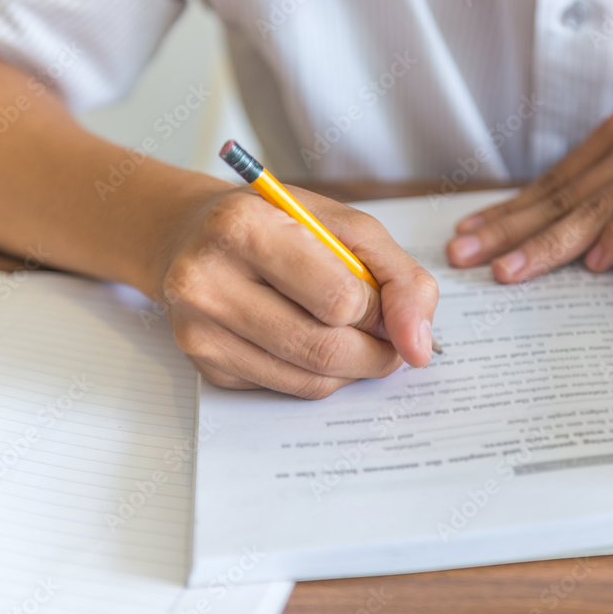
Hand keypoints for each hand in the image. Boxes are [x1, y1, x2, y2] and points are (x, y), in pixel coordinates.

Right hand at [154, 186, 438, 398]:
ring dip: (351, 366)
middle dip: (375, 350)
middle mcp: (207, 280)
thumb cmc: (276, 224)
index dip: (376, 307)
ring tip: (351, 334)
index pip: (340, 300)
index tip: (377, 297)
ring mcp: (200, 329)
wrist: (191, 234)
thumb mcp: (345, 226)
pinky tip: (309, 339)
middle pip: (325, 348)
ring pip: (310, 379)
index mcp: (245, 227)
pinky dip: (318, 375)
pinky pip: (287, 389)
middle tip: (384, 334)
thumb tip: (421, 346)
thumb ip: (399, 277)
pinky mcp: (205, 365)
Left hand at [446, 106, 612, 281]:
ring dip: (550, 240)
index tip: (468, 235)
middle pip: (563, 193)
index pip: (553, 182)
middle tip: (464, 255)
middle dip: (508, 228)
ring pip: (597, 203)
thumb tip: (566, 244)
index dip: (508, 211)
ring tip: (511, 270)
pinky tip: (594, 262)